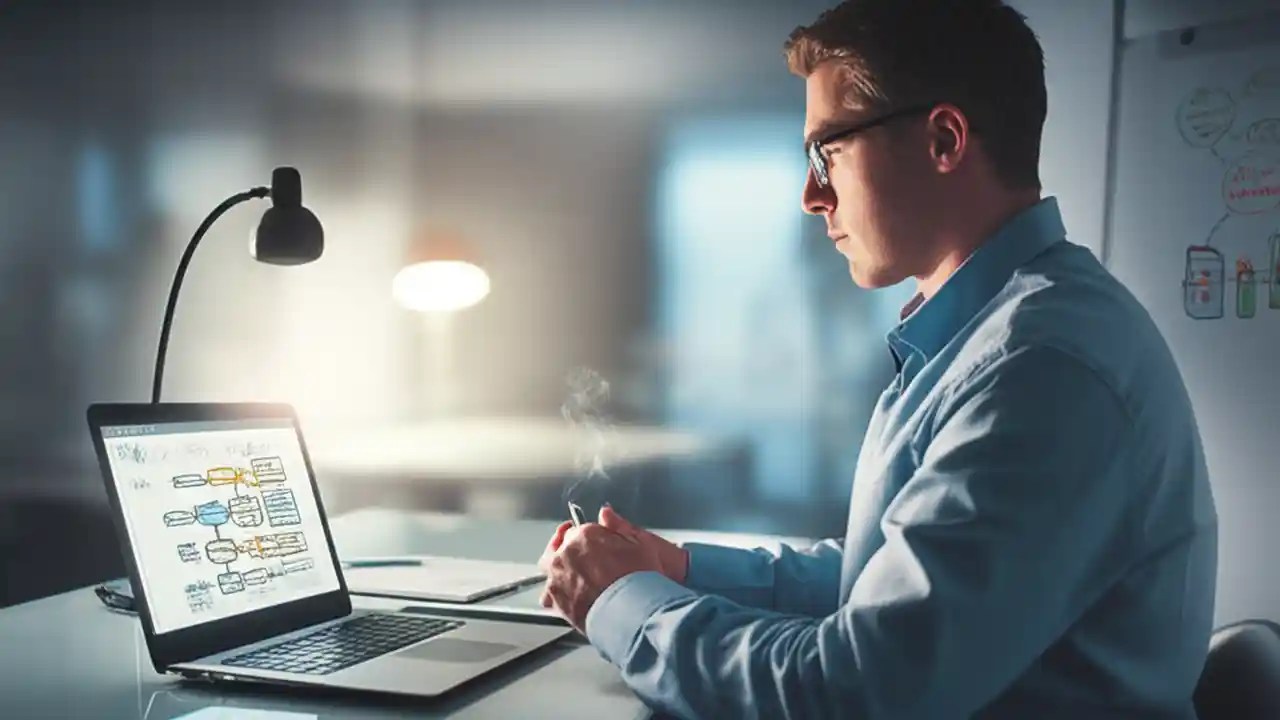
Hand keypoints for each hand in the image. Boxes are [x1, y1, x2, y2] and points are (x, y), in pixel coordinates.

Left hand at [536, 507, 677, 631]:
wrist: (631, 613)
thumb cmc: (640, 579)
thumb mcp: (641, 544)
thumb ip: (619, 526)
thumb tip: (606, 513)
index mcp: (585, 535)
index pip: (578, 530)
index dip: (587, 539)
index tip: (594, 545)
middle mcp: (566, 553)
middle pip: (559, 546)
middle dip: (566, 550)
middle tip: (581, 560)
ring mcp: (558, 577)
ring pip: (550, 569)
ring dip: (560, 571)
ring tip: (576, 582)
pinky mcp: (556, 600)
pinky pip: (548, 595)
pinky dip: (556, 596)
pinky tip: (569, 600)